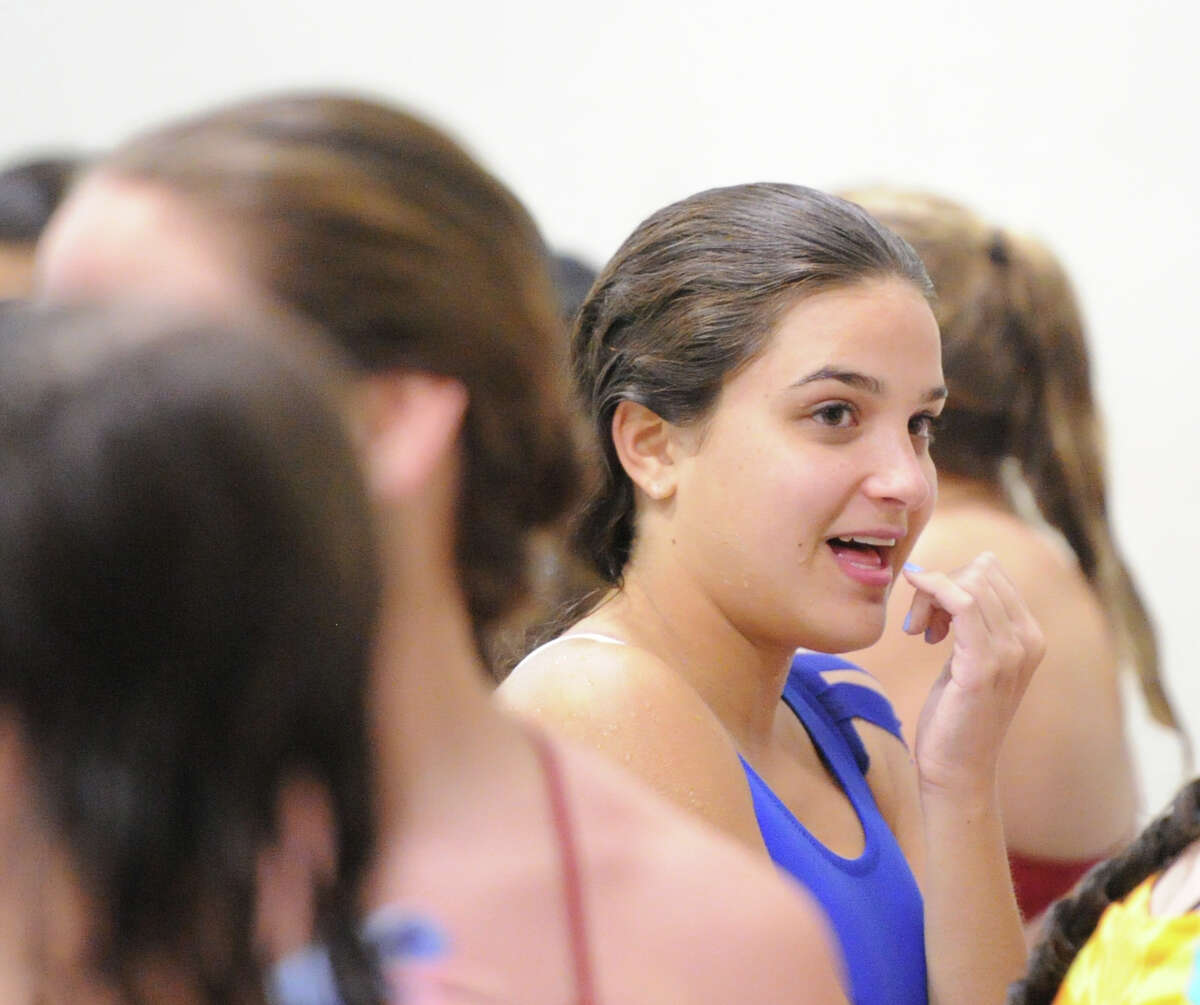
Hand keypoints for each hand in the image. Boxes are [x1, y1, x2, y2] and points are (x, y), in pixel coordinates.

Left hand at [903, 553, 1044, 799]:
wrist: (957, 769)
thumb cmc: (957, 713)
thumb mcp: (970, 657)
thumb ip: (975, 619)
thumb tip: (970, 566)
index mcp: (1030, 633)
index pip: (991, 570)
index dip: (951, 579)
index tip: (930, 613)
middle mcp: (1029, 638)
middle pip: (978, 571)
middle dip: (938, 586)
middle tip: (921, 625)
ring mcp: (1010, 652)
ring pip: (967, 583)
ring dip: (929, 597)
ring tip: (920, 631)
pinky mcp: (983, 665)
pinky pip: (961, 602)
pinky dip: (931, 592)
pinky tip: (914, 624)